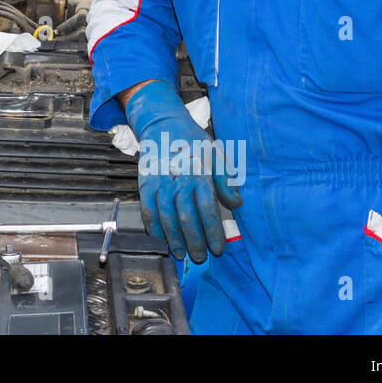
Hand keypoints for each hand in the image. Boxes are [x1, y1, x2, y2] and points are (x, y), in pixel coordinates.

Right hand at [125, 80, 241, 262]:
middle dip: (194, 241)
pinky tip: (160, 238)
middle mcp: (179, 179)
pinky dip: (153, 227)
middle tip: (199, 257)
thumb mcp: (216, 154)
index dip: (212, 231)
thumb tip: (236, 204)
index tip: (217, 249)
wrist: (162, 124)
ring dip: (173, 238)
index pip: (207, 209)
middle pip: (186, 217)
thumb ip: (226, 179)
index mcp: (199, 173)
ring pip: (166, 217)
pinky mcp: (145, 183)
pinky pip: (147, 209)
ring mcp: (159, 182)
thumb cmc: (193, 141)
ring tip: (180, 253)